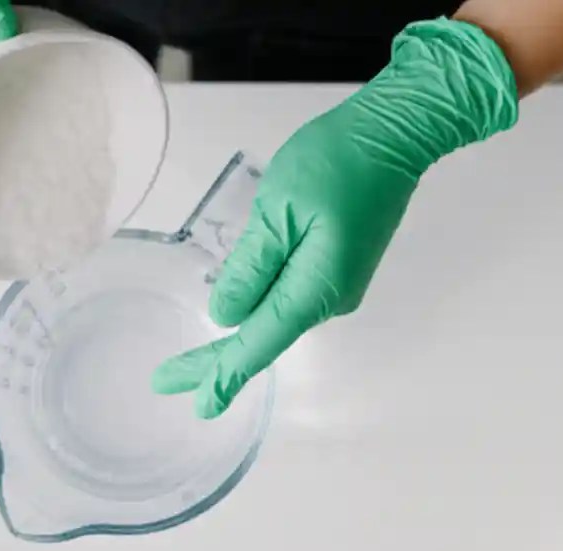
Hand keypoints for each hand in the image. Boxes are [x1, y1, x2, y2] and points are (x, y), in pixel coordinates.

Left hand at [152, 19, 518, 418]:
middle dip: (217, 362)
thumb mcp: (277, 212)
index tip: (199, 405)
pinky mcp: (339, 267)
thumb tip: (225, 316)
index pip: (259, 343)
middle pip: (264, 337)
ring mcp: (337, 284)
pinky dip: (259, 306)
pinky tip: (237, 310)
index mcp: (314, 288)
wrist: (395, 134)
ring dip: (237, 332)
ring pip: (276, 316)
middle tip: (167, 382)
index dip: (223, 374)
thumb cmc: (335, 162)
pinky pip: (290, 296)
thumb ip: (250, 268)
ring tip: (193, 359)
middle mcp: (329, 298)